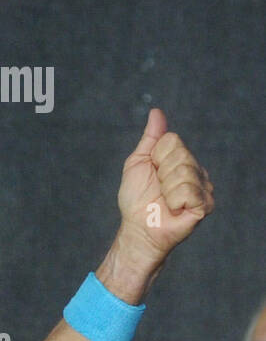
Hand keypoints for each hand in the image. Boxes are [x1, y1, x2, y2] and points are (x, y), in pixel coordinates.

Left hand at [114, 108, 213, 272]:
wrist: (137, 228)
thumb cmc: (136, 200)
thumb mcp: (138, 163)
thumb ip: (150, 138)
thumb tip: (156, 111)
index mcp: (180, 158)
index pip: (172, 140)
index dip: (156, 157)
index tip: (151, 173)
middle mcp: (195, 169)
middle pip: (180, 154)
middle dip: (161, 174)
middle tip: (158, 190)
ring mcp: (203, 187)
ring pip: (184, 172)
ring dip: (167, 189)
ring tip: (164, 201)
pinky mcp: (205, 204)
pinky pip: (189, 191)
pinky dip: (175, 201)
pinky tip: (174, 209)